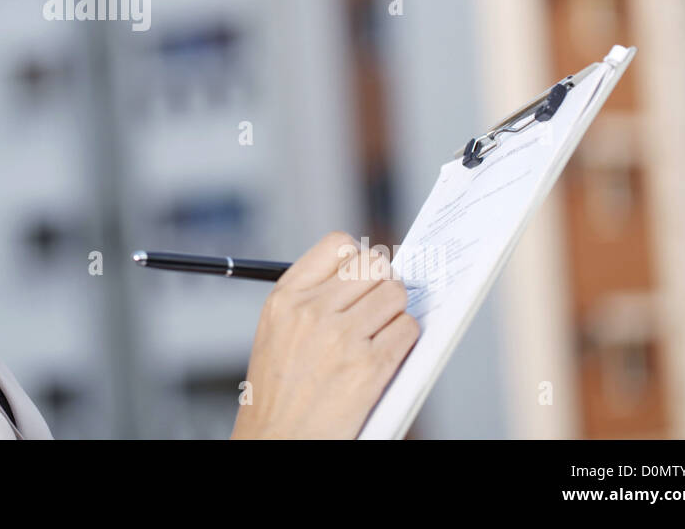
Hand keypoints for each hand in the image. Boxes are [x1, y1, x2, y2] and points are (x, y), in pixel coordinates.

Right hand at [230, 230, 419, 438]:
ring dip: (396, 311)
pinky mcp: (368, 366)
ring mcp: (341, 337)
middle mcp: (311, 311)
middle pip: (374, 264)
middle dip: (383, 282)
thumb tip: (368, 272)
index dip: (357, 258)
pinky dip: (406, 338)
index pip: (338, 243)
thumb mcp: (277, 329)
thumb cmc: (278, 390)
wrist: (275, 440)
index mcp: (286, 297)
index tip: (361, 276)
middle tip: (379, 303)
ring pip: (396, 293)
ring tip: (381, 331)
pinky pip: (408, 329)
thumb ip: (313, 297)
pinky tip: (388, 352)